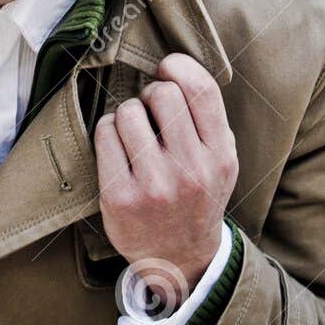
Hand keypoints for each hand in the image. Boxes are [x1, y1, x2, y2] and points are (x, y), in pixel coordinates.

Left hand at [93, 52, 237, 308]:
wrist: (179, 258)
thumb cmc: (198, 196)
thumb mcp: (221, 160)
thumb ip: (207, 119)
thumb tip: (173, 67)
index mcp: (220, 156)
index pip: (201, 90)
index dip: (178, 66)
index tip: (166, 69)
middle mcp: (190, 170)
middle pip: (161, 94)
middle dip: (151, 94)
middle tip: (151, 113)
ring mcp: (154, 185)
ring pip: (128, 111)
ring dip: (127, 114)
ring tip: (134, 134)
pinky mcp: (119, 196)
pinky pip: (104, 133)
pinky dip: (107, 131)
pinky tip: (117, 147)